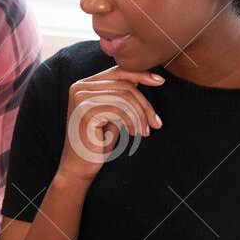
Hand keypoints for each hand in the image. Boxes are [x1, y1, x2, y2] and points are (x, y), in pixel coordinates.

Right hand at [58, 65, 163, 182]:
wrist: (78, 167)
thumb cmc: (97, 142)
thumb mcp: (112, 114)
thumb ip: (122, 96)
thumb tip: (144, 78)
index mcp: (84, 85)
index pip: (117, 72)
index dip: (141, 74)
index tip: (161, 81)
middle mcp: (79, 87)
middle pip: (124, 84)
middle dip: (144, 104)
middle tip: (155, 123)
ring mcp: (81, 98)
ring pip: (124, 97)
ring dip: (140, 115)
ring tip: (145, 132)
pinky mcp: (85, 111)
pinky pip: (119, 109)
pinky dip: (132, 121)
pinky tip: (134, 133)